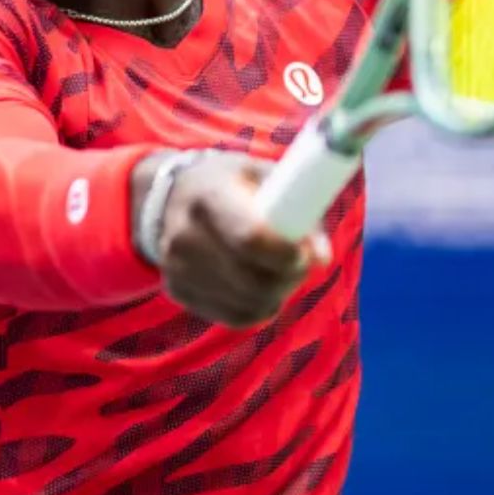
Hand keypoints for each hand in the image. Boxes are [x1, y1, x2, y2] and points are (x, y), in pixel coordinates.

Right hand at [135, 151, 328, 327]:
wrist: (172, 196)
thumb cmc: (232, 183)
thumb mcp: (265, 177)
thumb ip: (300, 210)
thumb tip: (321, 258)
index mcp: (209, 196)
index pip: (250, 238)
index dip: (285, 253)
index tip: (303, 251)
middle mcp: (185, 235)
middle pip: (253, 281)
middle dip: (289, 278)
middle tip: (301, 265)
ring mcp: (177, 268)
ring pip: (248, 305)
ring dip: (277, 295)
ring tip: (281, 272)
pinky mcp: (178, 292)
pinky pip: (234, 317)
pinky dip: (258, 308)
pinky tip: (261, 287)